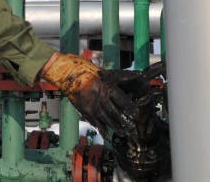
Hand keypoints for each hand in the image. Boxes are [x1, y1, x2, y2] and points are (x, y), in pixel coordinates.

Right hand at [41, 54, 170, 178]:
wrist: (69, 75)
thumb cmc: (89, 72)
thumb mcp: (108, 73)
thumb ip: (124, 76)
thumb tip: (139, 74)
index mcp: (108, 88)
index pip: (123, 101)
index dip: (130, 109)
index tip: (136, 114)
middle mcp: (102, 99)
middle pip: (117, 113)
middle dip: (125, 121)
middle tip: (132, 128)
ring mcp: (94, 106)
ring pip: (108, 121)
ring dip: (116, 128)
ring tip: (124, 133)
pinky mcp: (86, 111)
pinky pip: (96, 123)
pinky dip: (102, 131)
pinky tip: (107, 136)